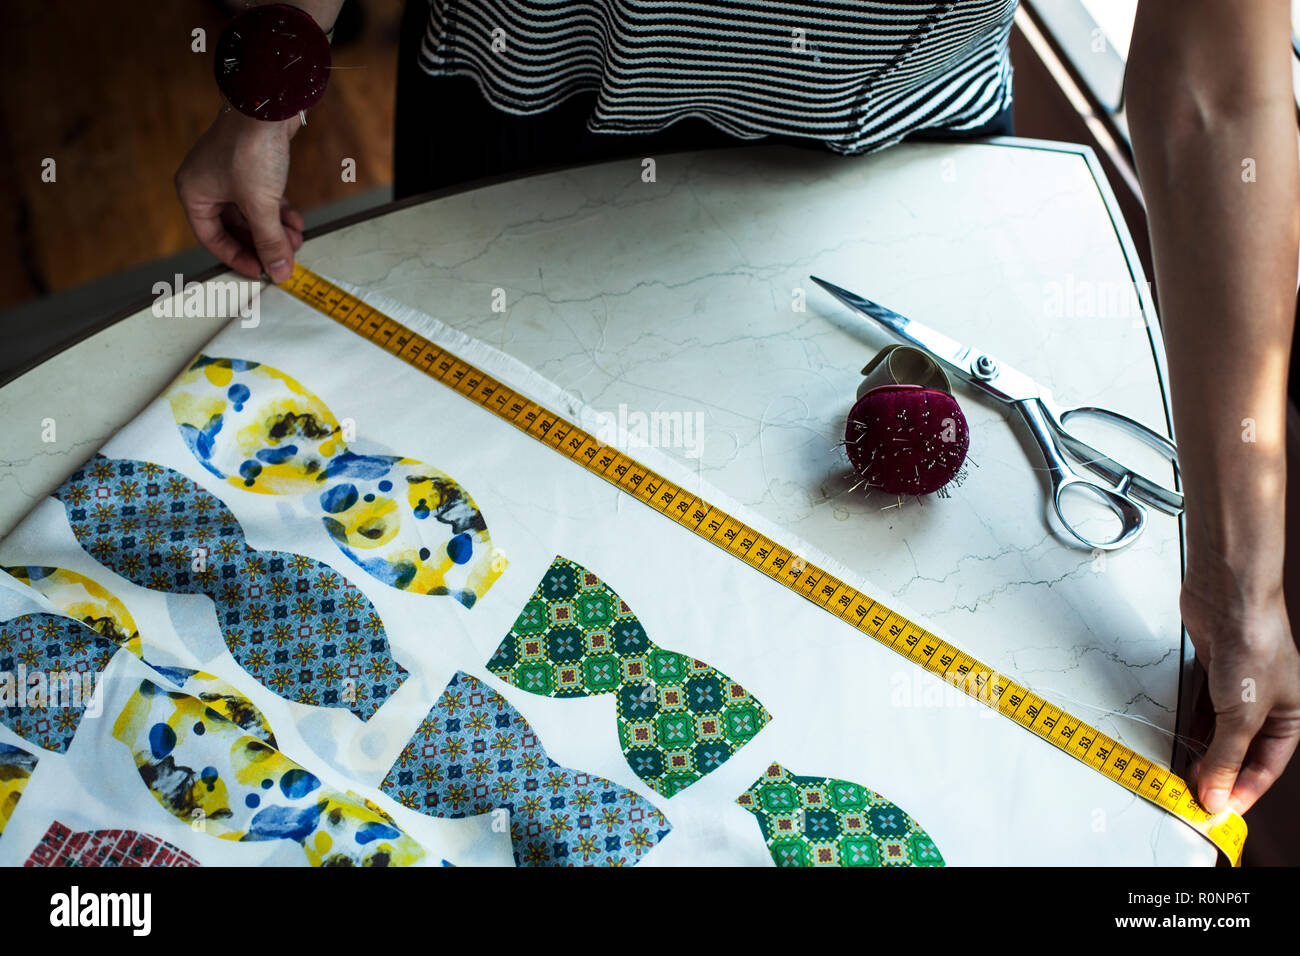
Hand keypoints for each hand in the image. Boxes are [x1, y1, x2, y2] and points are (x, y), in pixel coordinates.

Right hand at [175, 108, 304, 281]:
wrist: (268, 105)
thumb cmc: (251, 149)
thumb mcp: (261, 205)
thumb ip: (270, 241)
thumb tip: (279, 271)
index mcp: (194, 193)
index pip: (212, 239)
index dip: (238, 258)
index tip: (262, 271)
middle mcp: (207, 183)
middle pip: (235, 228)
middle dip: (263, 243)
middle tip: (284, 257)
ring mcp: (228, 173)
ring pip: (251, 213)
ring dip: (274, 229)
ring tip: (296, 240)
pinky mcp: (250, 164)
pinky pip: (262, 198)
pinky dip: (278, 211)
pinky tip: (296, 222)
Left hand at [1180, 571, 1299, 814]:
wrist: (1229, 598)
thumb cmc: (1254, 646)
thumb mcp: (1241, 716)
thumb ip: (1226, 758)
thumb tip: (1217, 794)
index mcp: (1291, 717)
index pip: (1266, 767)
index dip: (1242, 792)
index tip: (1217, 810)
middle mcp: (1269, 703)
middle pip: (1242, 750)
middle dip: (1221, 774)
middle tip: (1196, 796)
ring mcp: (1239, 686)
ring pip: (1221, 731)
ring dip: (1205, 753)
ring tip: (1186, 775)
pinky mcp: (1214, 672)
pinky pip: (1205, 709)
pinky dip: (1195, 727)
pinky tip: (1183, 742)